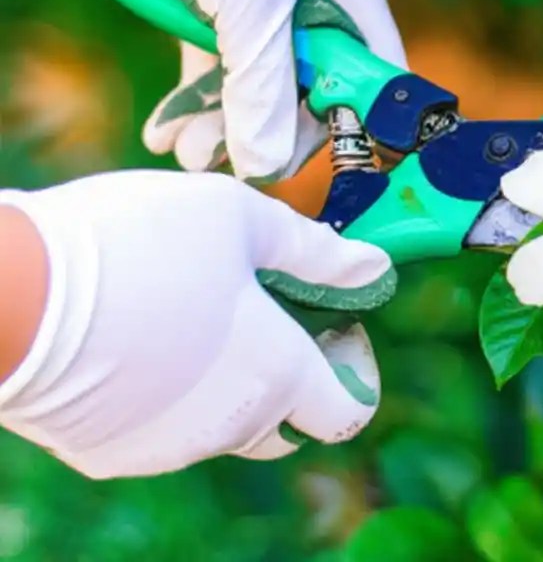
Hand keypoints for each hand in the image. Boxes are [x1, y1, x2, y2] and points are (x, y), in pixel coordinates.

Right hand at [0, 170, 395, 479]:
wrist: (11, 295)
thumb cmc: (137, 244)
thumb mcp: (240, 218)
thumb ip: (315, 250)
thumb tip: (375, 268)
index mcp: (279, 375)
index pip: (348, 411)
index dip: (351, 374)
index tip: (329, 330)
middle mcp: (232, 426)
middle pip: (285, 423)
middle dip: (288, 381)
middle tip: (256, 317)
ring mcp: (169, 448)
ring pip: (220, 426)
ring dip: (221, 385)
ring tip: (182, 315)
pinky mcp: (110, 454)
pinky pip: (158, 430)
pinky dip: (163, 397)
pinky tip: (134, 339)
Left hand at [34, 0, 406, 180]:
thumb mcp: (249, 3)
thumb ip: (262, 87)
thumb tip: (266, 163)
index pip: (375, 76)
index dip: (353, 124)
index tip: (312, 164)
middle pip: (309, 89)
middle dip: (266, 131)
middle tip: (222, 164)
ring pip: (256, 82)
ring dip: (220, 123)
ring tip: (182, 152)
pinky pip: (216, 63)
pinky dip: (193, 97)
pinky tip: (166, 129)